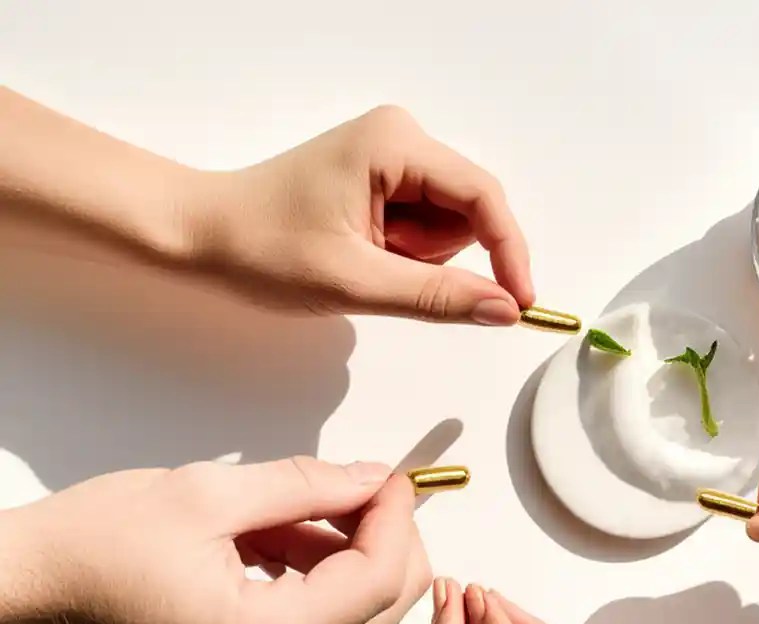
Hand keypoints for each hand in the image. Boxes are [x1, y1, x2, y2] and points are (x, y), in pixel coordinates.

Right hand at [0, 458, 429, 623]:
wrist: (25, 589)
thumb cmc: (90, 548)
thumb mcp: (209, 493)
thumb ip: (308, 485)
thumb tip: (371, 479)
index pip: (377, 581)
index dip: (397, 518)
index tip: (392, 476)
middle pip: (380, 610)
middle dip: (384, 539)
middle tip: (361, 485)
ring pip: (352, 619)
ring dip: (346, 556)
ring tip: (298, 506)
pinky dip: (315, 580)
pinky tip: (281, 536)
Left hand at [189, 105, 534, 324]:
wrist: (198, 238)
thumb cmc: (260, 250)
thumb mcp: (355, 282)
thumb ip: (437, 297)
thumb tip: (504, 309)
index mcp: (395, 143)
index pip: (482, 197)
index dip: (509, 252)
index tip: (520, 303)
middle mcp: (401, 137)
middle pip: (467, 212)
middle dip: (435, 257)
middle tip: (377, 269)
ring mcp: (392, 157)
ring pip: (449, 226)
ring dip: (417, 260)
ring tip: (361, 260)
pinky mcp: (383, 180)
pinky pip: (425, 227)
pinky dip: (404, 255)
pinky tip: (361, 254)